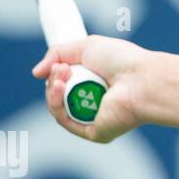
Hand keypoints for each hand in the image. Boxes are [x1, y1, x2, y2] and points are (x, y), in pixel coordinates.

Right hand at [31, 34, 149, 143]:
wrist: (142, 79)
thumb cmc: (123, 60)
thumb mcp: (86, 46)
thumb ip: (57, 54)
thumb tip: (36, 73)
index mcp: (98, 82)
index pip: (68, 82)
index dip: (57, 74)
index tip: (57, 64)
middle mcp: (96, 101)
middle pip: (60, 96)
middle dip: (54, 80)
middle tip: (61, 68)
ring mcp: (95, 118)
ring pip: (59, 108)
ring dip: (53, 90)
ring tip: (62, 74)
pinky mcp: (95, 132)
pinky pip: (66, 121)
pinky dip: (56, 104)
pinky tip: (59, 88)